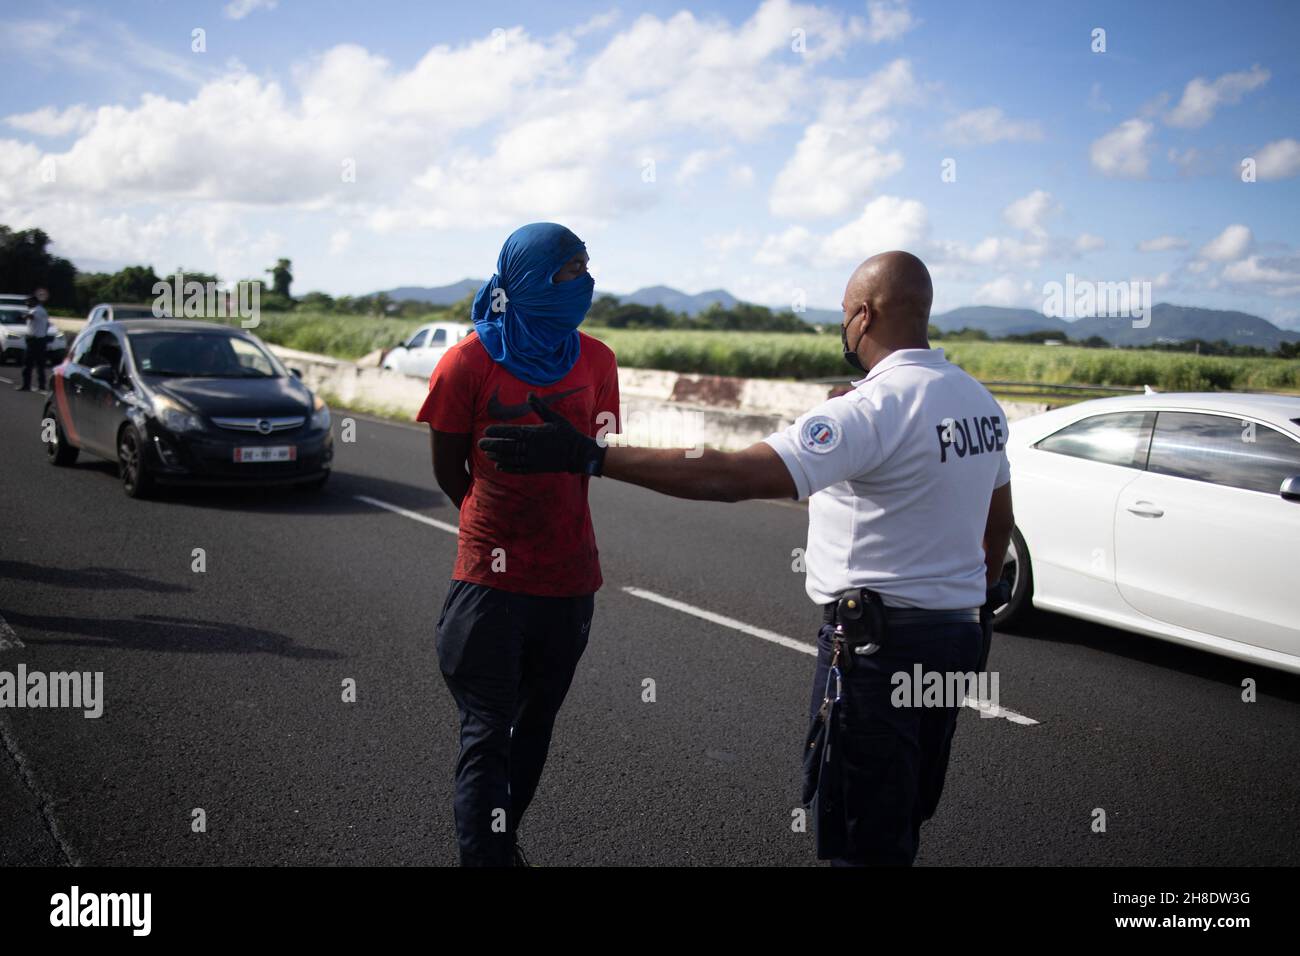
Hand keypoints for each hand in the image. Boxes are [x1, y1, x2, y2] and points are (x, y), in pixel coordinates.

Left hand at [478, 393, 605, 474]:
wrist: (578, 453)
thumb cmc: (566, 433)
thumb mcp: (554, 417)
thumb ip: (539, 407)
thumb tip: (528, 394)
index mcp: (535, 433)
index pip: (511, 432)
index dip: (497, 431)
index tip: (485, 431)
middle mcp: (532, 447)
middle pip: (507, 446)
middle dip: (492, 445)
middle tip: (480, 444)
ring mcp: (534, 459)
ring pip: (511, 458)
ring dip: (497, 456)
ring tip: (486, 454)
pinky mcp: (537, 468)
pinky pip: (519, 469)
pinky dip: (508, 468)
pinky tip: (498, 467)